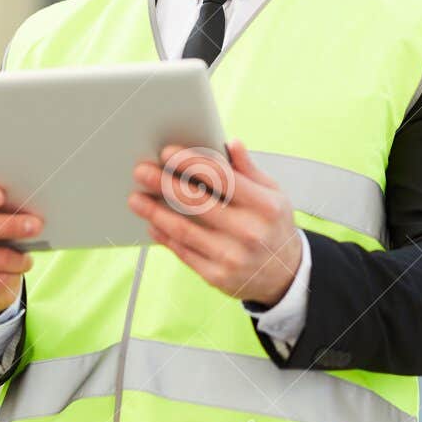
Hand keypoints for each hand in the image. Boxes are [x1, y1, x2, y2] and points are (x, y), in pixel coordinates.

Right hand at [0, 182, 38, 320]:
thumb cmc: (1, 235)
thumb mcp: (2, 217)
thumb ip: (9, 208)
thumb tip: (33, 210)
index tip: (0, 196)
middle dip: (7, 226)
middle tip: (35, 226)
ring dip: (11, 258)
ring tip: (27, 259)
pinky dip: (6, 278)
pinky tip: (16, 273)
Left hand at [127, 139, 301, 305]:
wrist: (285, 274)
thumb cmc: (273, 227)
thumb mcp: (273, 195)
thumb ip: (249, 170)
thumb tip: (232, 144)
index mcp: (264, 206)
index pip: (222, 177)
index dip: (191, 162)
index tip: (168, 153)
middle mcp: (249, 231)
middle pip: (197, 202)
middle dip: (164, 183)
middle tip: (142, 171)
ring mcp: (232, 256)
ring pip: (184, 230)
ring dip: (155, 212)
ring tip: (136, 198)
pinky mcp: (217, 277)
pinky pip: (183, 252)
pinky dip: (164, 236)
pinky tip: (152, 223)